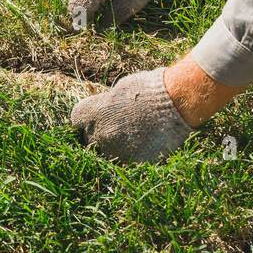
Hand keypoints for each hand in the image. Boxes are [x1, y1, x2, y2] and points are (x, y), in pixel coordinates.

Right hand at [63, 0, 164, 28]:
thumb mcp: (133, 0)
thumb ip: (115, 17)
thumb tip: (99, 33)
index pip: (79, 9)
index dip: (85, 24)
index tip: (97, 31)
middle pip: (74, 8)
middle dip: (86, 19)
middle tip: (104, 20)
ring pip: (73, 4)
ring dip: (86, 11)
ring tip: (104, 7)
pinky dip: (85, 3)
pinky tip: (99, 0)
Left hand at [70, 54, 243, 162]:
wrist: (175, 103)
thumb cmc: (150, 88)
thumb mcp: (122, 88)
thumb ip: (108, 103)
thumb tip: (106, 107)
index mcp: (91, 114)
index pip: (77, 121)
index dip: (87, 120)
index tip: (97, 119)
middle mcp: (97, 136)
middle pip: (90, 141)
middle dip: (101, 137)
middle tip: (118, 130)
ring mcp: (114, 152)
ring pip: (108, 156)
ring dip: (116, 150)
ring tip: (134, 140)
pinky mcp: (132, 163)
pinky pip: (127, 164)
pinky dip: (134, 158)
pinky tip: (145, 148)